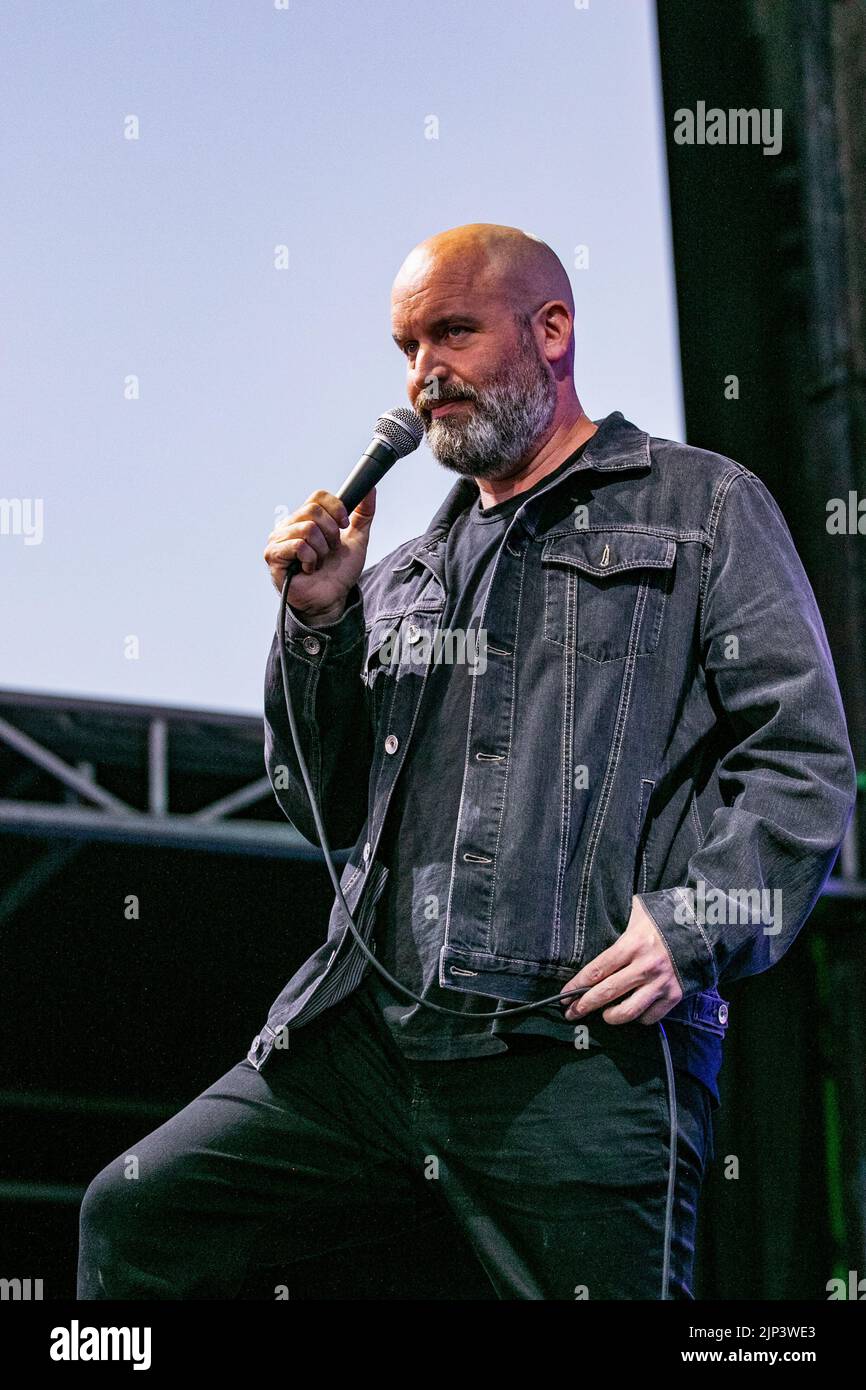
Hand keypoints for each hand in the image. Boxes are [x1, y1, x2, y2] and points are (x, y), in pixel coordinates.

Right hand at [263, 488, 375, 620]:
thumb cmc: (338, 572)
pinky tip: (308, 569)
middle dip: (331, 534)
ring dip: (322, 550)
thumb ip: (363, 514)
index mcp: (306, 518)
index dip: (336, 508)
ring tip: (318, 562)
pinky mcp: (273, 555)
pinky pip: (298, 545)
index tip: (344, 525)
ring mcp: (278, 540)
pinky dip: (311, 560)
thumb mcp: (357, 539)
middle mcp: (289, 525)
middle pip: (313, 511)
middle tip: (329, 551)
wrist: (332, 599)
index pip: (318, 496)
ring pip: (307, 529)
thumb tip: (370, 489)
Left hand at [560, 895, 682, 1025]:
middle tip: (571, 1012)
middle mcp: (645, 966)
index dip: (577, 985)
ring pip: (627, 1012)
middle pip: (606, 993)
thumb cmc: (665, 919)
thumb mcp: (640, 914)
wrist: (704, 928)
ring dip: (610, 1017)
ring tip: (605, 1014)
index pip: (597, 970)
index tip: (564, 994)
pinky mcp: (674, 996)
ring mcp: (660, 983)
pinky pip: (650, 1017)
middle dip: (584, 1005)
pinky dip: (638, 1018)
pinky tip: (633, 1010)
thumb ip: (619, 926)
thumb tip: (596, 930)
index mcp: (632, 944)